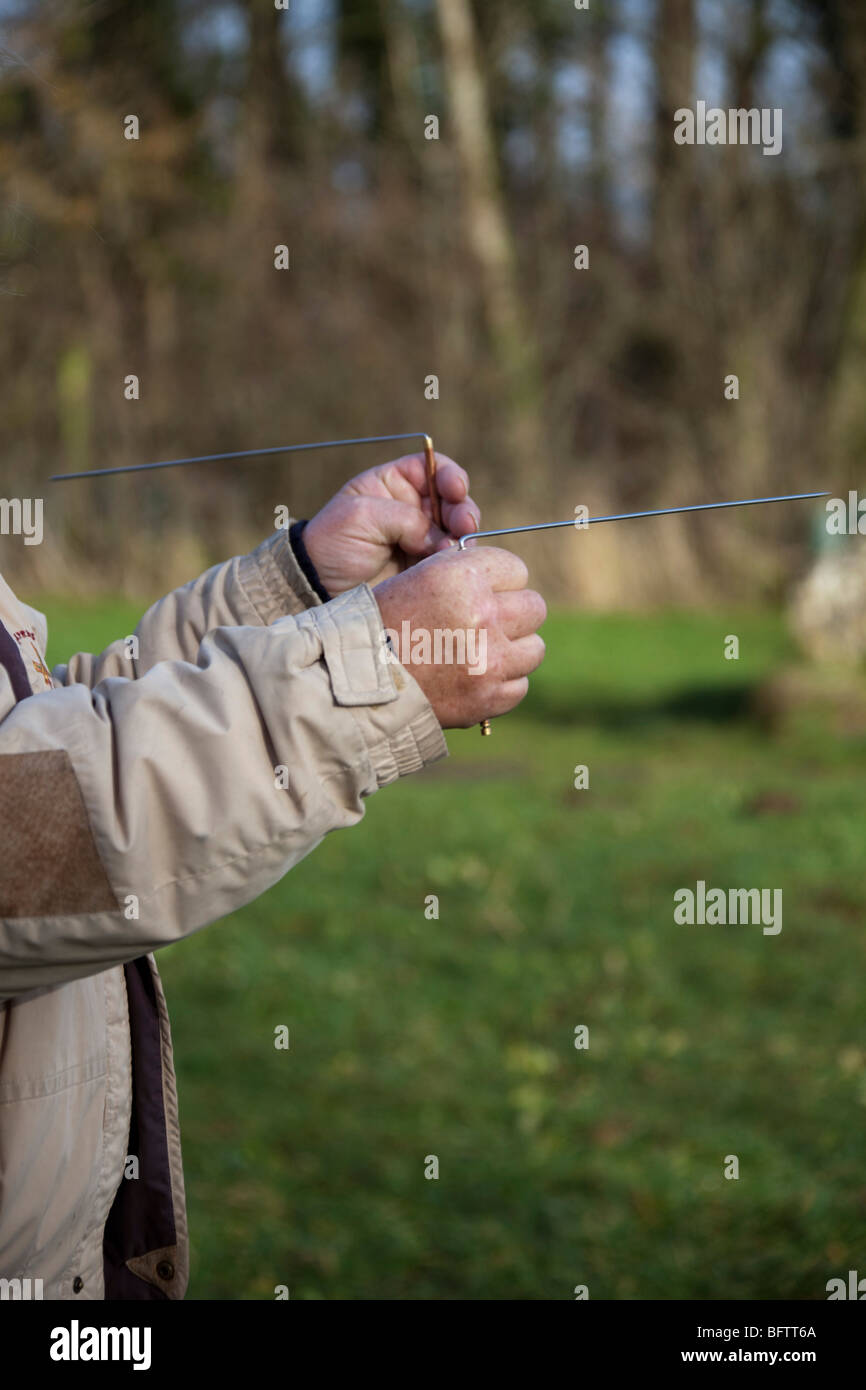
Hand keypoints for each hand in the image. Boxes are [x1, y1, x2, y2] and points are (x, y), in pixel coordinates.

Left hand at [302, 453, 480, 595]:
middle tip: (464, 526)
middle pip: (453, 500)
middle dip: (463, 510)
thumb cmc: (333, 543)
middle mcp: (412, 507)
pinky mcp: (424, 566)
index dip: (451, 476)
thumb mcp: (362, 516)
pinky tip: (450, 564)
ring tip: (455, 549)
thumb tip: (443, 540)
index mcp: (393, 483)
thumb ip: (405, 518)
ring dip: (463, 537)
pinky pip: (450, 559)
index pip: (434, 469)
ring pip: (458, 531)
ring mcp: (421, 538)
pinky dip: (455, 561)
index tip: (456, 490)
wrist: (319, 586)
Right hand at [373, 547, 546, 728]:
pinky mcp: (489, 697)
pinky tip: (475, 681)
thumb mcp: (417, 580)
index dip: (501, 582)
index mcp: (460, 577)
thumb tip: (504, 579)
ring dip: (513, 650)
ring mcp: (490, 660)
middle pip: (534, 607)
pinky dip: (502, 684)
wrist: (355, 685)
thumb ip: (464, 575)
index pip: (515, 569)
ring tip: (482, 655)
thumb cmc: (380, 627)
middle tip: (489, 625)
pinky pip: (520, 685)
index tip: (487, 593)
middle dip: (515, 614)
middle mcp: (481, 615)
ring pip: (534, 648)